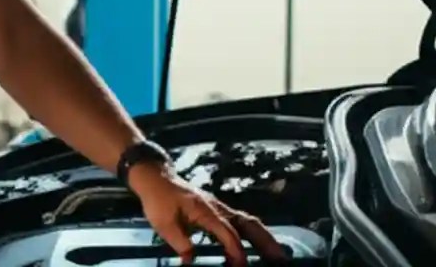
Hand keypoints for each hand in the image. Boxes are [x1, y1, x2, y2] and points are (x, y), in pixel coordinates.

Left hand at [128, 162, 286, 265]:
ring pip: (247, 221)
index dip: (236, 250)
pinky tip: (257, 243)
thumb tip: (191, 260)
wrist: (155, 177)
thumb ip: (179, 242)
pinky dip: (252, 232)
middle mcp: (217, 208)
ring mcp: (218, 207)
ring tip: (276, 254)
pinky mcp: (216, 209)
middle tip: (280, 259)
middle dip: (265, 241)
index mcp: (206, 210)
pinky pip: (240, 220)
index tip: (241, 265)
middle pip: (247, 223)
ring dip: (263, 237)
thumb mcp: (163, 223)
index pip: (228, 232)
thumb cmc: (158, 198)